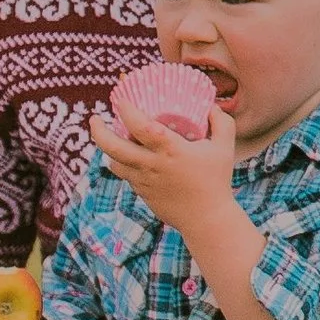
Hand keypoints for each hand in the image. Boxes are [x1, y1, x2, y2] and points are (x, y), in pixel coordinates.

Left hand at [87, 102, 240, 237]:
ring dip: (109, 149)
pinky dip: (124, 164)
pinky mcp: (143, 194)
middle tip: (94, 118)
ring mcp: (144, 182)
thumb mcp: (225, 147)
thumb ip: (222, 122)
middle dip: (98, 130)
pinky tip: (130, 158)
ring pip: (115, 163)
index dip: (126, 110)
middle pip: (113, 147)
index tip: (121, 100)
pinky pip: (127, 176)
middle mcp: (151, 165)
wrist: (207, 219)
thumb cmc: (217, 181)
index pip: (140, 126)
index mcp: (170, 150)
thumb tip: (211, 106)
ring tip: (111, 137)